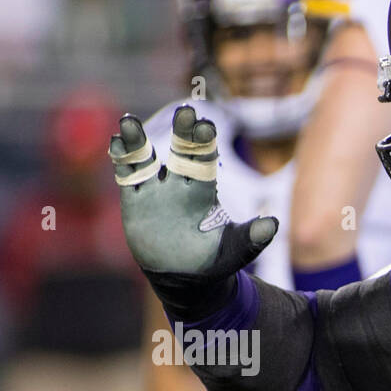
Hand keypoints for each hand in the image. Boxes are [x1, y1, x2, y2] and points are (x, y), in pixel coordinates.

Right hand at [109, 107, 277, 315]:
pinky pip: (127, 176)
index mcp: (204, 190)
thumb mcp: (236, 250)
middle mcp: (179, 184)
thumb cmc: (213, 261)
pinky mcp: (135, 202)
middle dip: (182, 132)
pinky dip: (122, 159)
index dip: (204, 143)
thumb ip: (252, 238)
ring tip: (128, 121)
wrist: (185, 278)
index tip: (206, 126)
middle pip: (179, 151)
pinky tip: (117, 143)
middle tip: (185, 112)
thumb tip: (274, 224)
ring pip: (145, 158)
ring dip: (137, 140)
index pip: (205, 159)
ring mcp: (155, 191)